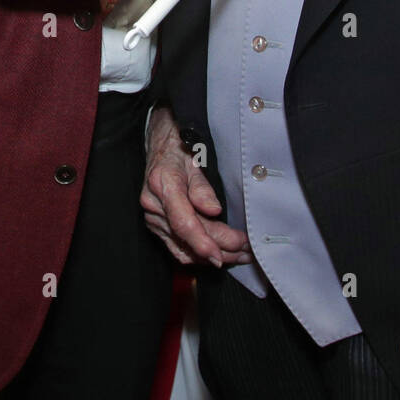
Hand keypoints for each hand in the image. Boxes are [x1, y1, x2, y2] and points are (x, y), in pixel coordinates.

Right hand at [140, 105, 250, 268]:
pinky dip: (199, 255)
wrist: (161, 143)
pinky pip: (178, 248)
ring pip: (183, 250)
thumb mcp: (197, 157)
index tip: (220, 256)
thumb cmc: (181, 147)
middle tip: (246, 250)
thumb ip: (203, 186)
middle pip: (188, 239)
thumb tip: (213, 210)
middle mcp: (153, 205)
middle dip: (219, 249)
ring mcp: (153, 217)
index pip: (183, 222)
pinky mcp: (156, 225)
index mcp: (163, 184)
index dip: (203, 243)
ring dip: (212, 256)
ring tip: (239, 255)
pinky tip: (219, 254)